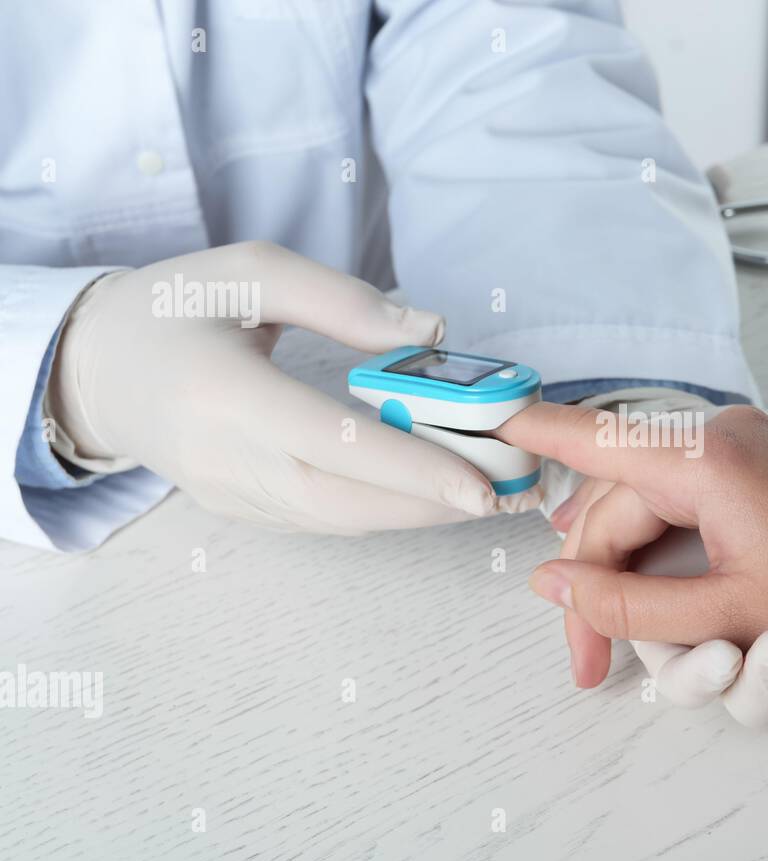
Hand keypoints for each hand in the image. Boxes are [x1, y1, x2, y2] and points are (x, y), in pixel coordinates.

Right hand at [49, 242, 539, 532]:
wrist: (98, 368)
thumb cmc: (175, 307)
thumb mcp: (251, 270)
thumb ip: (344, 300)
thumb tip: (434, 330)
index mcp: (224, 393)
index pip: (331, 442)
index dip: (410, 469)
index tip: (480, 485)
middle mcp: (226, 458)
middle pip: (345, 501)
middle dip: (431, 504)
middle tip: (506, 493)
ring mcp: (231, 494)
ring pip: (338, 520)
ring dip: (415, 514)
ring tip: (484, 494)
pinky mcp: (241, 510)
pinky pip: (321, 521)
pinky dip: (380, 513)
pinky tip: (427, 495)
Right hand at [500, 404, 767, 688]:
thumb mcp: (725, 617)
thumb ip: (626, 603)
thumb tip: (552, 587)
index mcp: (708, 457)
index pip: (593, 438)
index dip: (532, 432)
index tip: (485, 415)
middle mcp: (725, 439)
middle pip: (621, 500)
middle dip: (594, 580)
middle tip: (588, 662)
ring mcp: (752, 452)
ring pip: (655, 508)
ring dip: (630, 573)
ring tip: (615, 641)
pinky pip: (690, 506)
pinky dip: (667, 552)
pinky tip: (655, 593)